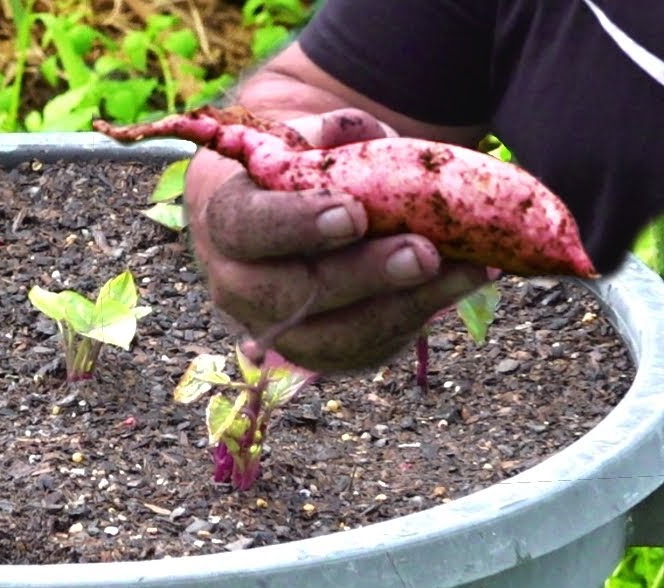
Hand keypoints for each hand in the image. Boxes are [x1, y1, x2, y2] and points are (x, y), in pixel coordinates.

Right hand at [183, 108, 490, 372]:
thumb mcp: (308, 139)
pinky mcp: (314, 353)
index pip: (247, 228)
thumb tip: (354, 130)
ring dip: (401, 307)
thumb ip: (330, 135)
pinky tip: (460, 283)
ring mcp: (274, 327)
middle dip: (363, 275)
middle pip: (291, 292)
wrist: (288, 213)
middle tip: (423, 253)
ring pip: (330, 336)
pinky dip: (415, 320)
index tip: (353, 212)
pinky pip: (362, 351)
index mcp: (226, 220)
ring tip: (463, 271)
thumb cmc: (301, 170)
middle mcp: (238, 284)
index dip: (296, 224)